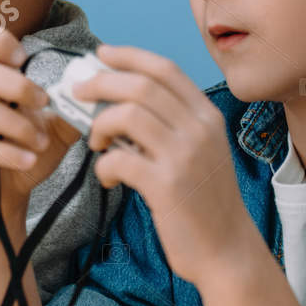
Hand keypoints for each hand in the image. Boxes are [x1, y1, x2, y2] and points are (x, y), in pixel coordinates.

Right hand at [0, 27, 80, 227]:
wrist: (3, 202)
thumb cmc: (25, 155)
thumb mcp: (56, 129)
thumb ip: (72, 108)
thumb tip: (97, 90)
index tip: (23, 56)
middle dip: (18, 85)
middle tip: (44, 102)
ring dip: (18, 125)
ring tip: (41, 142)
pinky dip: (7, 153)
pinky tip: (28, 161)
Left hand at [79, 44, 259, 285]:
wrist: (227, 251)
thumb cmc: (205, 203)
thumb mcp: (200, 153)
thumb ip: (170, 127)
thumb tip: (120, 107)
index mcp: (207, 116)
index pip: (165, 70)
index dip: (129, 56)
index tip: (101, 54)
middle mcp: (199, 129)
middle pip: (140, 85)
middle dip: (101, 83)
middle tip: (79, 95)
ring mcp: (184, 156)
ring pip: (127, 115)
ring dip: (99, 125)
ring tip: (96, 144)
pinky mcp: (166, 186)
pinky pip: (119, 159)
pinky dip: (103, 165)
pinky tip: (107, 178)